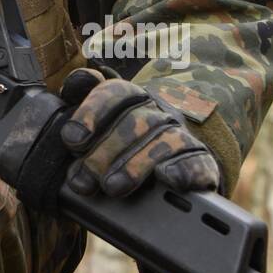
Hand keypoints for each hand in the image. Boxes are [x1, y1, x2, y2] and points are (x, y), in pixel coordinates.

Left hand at [59, 69, 220, 197]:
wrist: (176, 159)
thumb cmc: (127, 141)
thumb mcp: (102, 120)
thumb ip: (83, 100)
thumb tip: (72, 85)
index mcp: (133, 97)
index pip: (114, 92)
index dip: (91, 113)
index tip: (71, 140)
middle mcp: (158, 111)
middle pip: (133, 122)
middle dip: (104, 153)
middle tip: (83, 180)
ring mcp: (181, 134)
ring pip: (162, 141)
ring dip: (135, 165)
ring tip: (113, 186)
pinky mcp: (201, 160)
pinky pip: (197, 160)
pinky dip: (183, 169)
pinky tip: (168, 179)